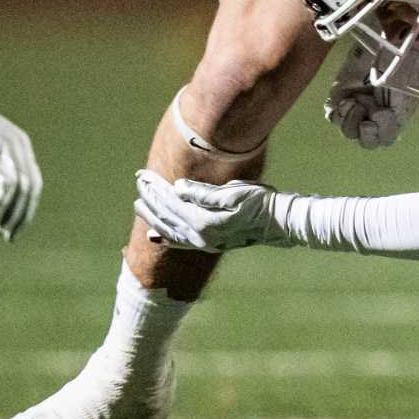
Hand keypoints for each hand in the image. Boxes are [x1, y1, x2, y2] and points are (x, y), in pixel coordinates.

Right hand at [0, 72, 43, 239]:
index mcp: (22, 149)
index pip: (33, 185)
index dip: (26, 210)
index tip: (13, 231)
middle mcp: (20, 146)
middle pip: (31, 188)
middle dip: (21, 216)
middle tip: (8, 237)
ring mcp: (8, 145)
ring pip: (20, 186)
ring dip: (10, 212)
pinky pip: (3, 179)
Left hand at [133, 170, 279, 251]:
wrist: (280, 224)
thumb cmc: (260, 203)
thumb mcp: (233, 193)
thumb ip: (203, 193)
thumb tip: (178, 188)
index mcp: (204, 222)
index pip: (171, 202)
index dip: (156, 187)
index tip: (143, 174)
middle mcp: (200, 236)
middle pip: (166, 215)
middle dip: (150, 198)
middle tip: (139, 181)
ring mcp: (204, 243)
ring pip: (170, 229)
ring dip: (153, 215)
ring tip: (139, 204)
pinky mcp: (209, 244)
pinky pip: (180, 242)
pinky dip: (165, 238)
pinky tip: (153, 236)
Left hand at [323, 41, 418, 148]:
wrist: (375, 45)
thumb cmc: (394, 56)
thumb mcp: (407, 68)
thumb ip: (412, 76)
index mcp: (397, 115)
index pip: (389, 137)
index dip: (384, 129)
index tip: (380, 111)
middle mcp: (377, 119)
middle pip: (369, 143)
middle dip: (366, 132)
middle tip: (366, 111)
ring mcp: (358, 113)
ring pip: (349, 132)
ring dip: (351, 117)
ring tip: (356, 99)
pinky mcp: (341, 104)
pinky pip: (334, 118)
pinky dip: (338, 113)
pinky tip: (345, 100)